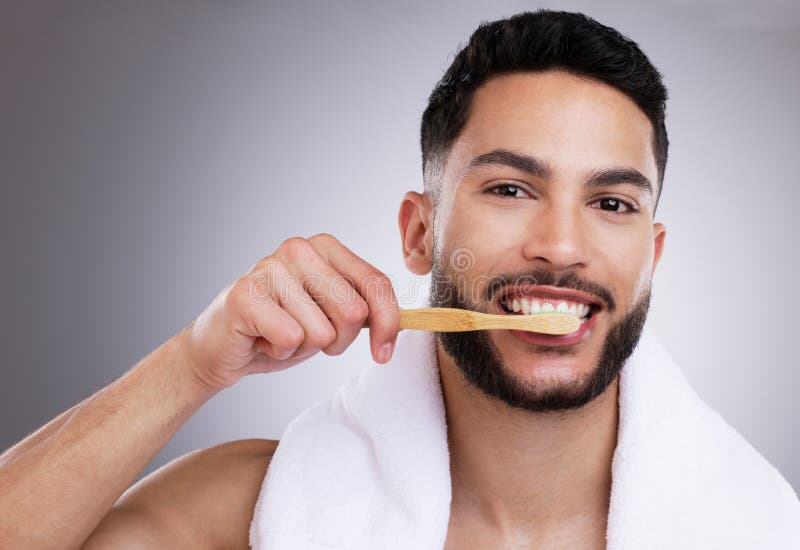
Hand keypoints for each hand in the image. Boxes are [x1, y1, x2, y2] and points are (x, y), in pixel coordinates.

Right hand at [180, 234, 400, 388]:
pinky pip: (291, 339)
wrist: (223, 347)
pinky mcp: (245, 294)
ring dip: (305, 348)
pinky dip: (281, 353)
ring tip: (280, 336)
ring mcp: (269, 267)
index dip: (389, 323)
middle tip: (309, 338)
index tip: (383, 353)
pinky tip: (262, 339)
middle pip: (354, 312)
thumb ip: (365, 310)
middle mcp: (299, 248)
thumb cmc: (282, 329)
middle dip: (338, 341)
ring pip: (322, 331)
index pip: (377, 283)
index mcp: (325, 246)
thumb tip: (404, 324)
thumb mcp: (332, 316)